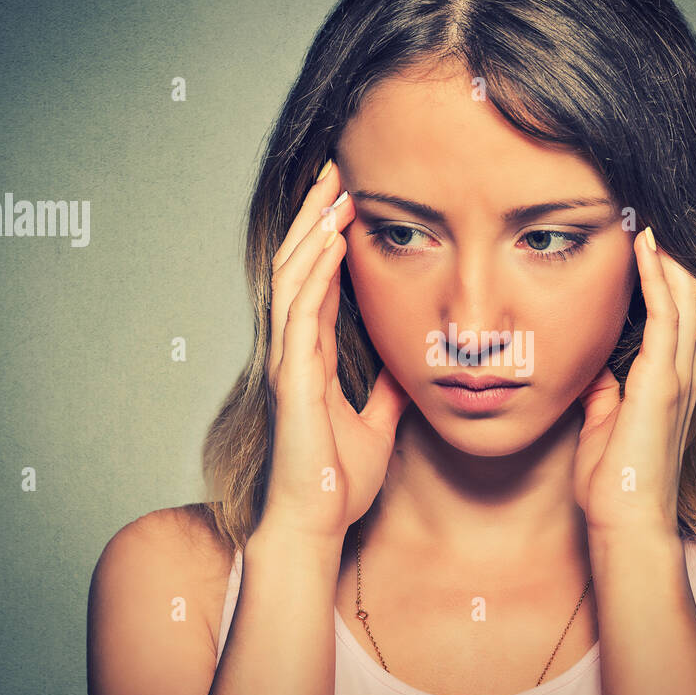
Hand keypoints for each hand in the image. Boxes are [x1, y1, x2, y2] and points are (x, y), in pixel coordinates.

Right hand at [256, 161, 410, 542]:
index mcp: (312, 359)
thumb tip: (407, 368)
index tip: (348, 200)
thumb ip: (385, 393)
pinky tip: (333, 243)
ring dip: (313, 231)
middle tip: (336, 171)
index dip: (330, 240)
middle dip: (316, 217)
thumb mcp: (375, 425)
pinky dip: (316, 274)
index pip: (318, 283)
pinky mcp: (290, 379)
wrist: (315, 524)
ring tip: (334, 188)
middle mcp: (294, 352)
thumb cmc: (335, 482)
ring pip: (294, 278)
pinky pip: (300, 314)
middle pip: (300, 267)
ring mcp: (288, 362)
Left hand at [572, 226, 695, 534]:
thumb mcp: (603, 424)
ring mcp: (677, 376)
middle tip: (650, 213)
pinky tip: (648, 248)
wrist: (625, 521)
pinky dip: (658, 278)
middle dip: (671, 255)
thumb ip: (604, 392)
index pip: (674, 314)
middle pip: (687, 296)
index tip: (643, 241)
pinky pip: (667, 316)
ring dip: (668, 256)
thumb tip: (593, 367)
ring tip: (650, 216)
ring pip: (684, 298)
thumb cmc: (613, 483)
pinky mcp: (663, 382)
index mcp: (667, 382)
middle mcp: (680, 373)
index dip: (664, 276)